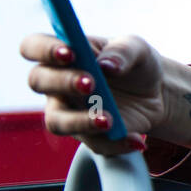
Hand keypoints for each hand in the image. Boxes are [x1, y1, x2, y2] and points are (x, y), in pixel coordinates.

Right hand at [20, 32, 166, 156]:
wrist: (156, 94)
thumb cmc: (137, 63)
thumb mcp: (137, 48)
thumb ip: (122, 51)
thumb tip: (106, 66)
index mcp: (64, 53)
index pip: (34, 46)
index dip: (44, 49)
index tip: (68, 53)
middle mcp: (57, 82)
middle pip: (38, 81)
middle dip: (62, 82)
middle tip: (90, 84)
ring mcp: (68, 111)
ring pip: (56, 121)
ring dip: (79, 121)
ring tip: (109, 121)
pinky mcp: (88, 135)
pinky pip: (93, 143)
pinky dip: (115, 143)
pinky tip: (134, 139)